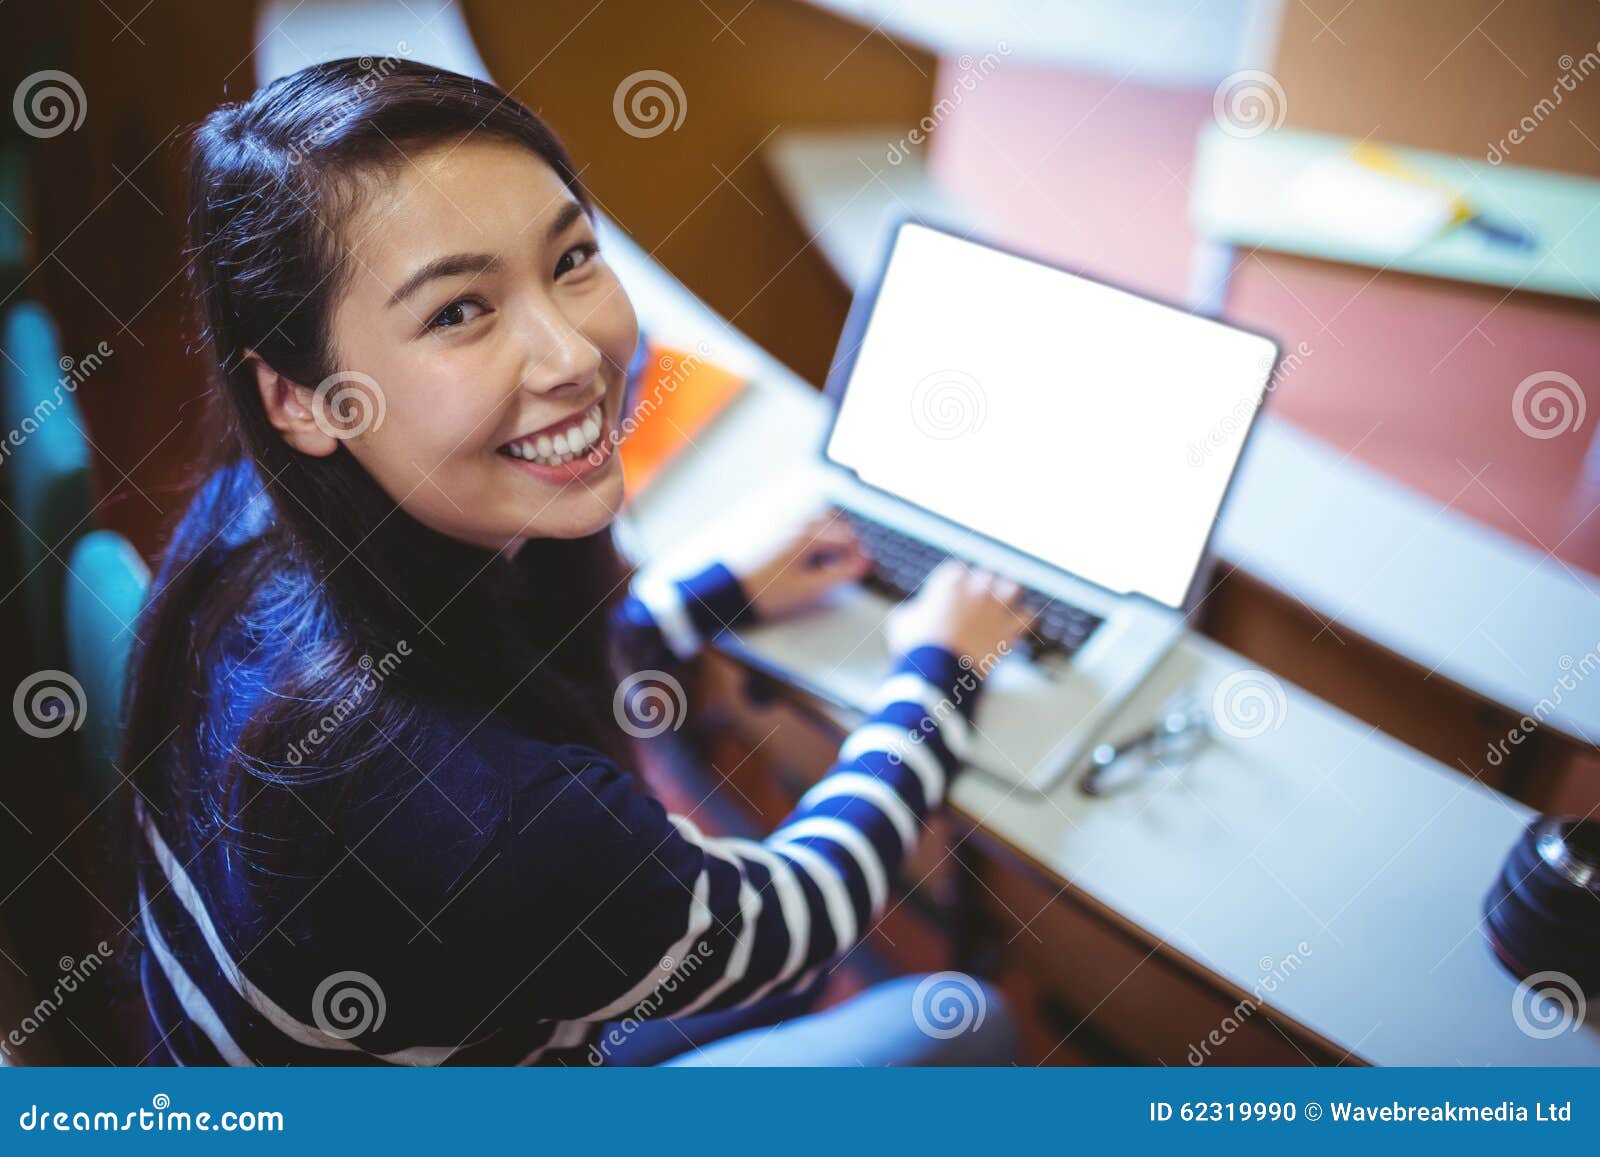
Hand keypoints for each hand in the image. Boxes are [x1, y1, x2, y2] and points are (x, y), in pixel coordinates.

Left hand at [723, 510, 872, 619]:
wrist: (728, 589)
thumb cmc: (766, 591)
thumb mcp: (808, 589)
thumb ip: (840, 575)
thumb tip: (863, 564)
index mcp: (808, 537)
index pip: (848, 539)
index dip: (859, 555)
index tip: (861, 569)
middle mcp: (797, 523)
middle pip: (837, 524)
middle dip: (848, 543)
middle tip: (848, 564)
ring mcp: (784, 520)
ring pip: (820, 518)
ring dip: (832, 533)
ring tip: (830, 558)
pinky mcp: (773, 524)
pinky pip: (803, 519)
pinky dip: (814, 529)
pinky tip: (809, 550)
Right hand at [884, 559, 1034, 672]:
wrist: (937, 670)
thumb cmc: (915, 645)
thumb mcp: (903, 622)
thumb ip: (914, 610)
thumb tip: (916, 612)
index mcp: (950, 582)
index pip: (957, 571)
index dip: (954, 584)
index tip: (950, 596)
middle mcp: (976, 589)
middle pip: (986, 575)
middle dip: (981, 587)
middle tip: (976, 602)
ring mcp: (995, 608)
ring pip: (1013, 588)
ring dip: (1008, 595)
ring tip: (1002, 606)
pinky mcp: (1008, 629)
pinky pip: (1027, 616)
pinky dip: (1022, 620)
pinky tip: (1015, 626)